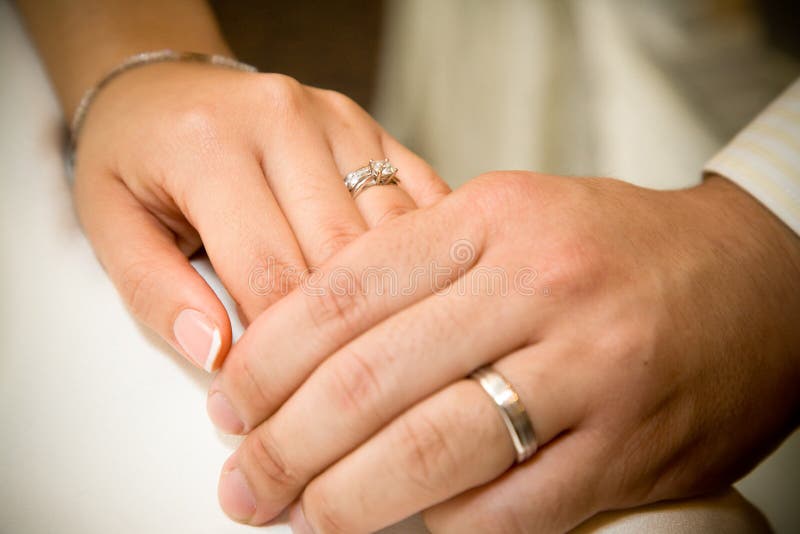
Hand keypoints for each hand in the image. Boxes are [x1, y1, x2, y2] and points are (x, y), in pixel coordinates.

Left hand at [72, 62, 447, 370]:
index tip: (284, 395)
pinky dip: (425, 249)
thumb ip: (156, 292)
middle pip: (342, 254)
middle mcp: (285, 118)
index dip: (284, 350)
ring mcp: (339, 118)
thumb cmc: (135, 162)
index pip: (269, 271)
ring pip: (393, 229)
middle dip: (343, 330)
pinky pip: (421, 196)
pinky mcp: (372, 127)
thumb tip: (217, 353)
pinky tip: (418, 290)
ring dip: (393, 294)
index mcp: (213, 145)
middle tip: (334, 384)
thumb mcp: (111, 226)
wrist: (164, 89)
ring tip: (383, 345)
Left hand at [207, 171, 799, 531]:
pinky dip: (436, 528)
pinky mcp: (623, 450)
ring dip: (342, 499)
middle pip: (370, 379)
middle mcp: (537, 287)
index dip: (269, 357)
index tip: (231, 400)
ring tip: (294, 515)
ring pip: (429, 451)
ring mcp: (587, 371)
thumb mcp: (512, 218)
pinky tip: (398, 529)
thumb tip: (312, 345)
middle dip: (284, 442)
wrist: (752, 280)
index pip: (344, 292)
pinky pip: (504, 510)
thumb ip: (419, 269)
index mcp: (494, 219)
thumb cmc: (615, 248)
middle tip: (243, 479)